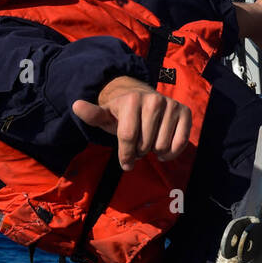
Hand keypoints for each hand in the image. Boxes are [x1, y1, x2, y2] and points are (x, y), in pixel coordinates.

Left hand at [73, 76, 191, 170]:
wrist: (143, 98)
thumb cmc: (121, 113)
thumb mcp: (105, 115)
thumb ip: (92, 114)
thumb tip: (76, 105)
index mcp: (132, 100)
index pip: (128, 136)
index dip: (125, 155)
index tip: (125, 164)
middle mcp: (154, 100)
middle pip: (145, 144)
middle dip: (139, 152)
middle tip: (137, 147)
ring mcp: (171, 105)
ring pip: (162, 146)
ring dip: (154, 152)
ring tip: (149, 144)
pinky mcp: (185, 112)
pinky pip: (181, 142)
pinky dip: (171, 152)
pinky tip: (163, 149)